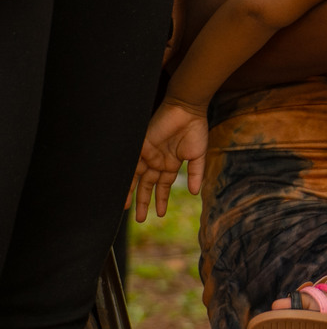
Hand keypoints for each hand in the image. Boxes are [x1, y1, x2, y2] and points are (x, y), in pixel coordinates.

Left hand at [128, 100, 208, 221]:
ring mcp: (148, 156)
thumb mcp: (198, 155)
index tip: (160, 214)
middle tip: (140, 218)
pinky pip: (131, 166)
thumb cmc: (195, 130)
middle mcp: (157, 162)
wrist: (186, 110)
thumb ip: (196, 174)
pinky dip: (128, 179)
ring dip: (133, 194)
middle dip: (144, 202)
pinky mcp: (140, 148)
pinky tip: (125, 191)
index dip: (161, 199)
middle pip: (148, 185)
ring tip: (128, 210)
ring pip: (137, 179)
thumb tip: (195, 193)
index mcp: (171, 164)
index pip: (163, 186)